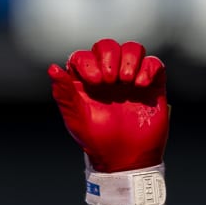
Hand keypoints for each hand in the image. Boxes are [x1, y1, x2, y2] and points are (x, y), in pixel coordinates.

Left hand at [47, 38, 168, 172]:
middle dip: (109, 57)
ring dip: (129, 59)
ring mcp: (129, 79)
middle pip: (107, 46)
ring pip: (132, 48)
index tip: (95, 82)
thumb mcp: (76, 119)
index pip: (82, 56)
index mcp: (85, 82)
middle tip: (110, 82)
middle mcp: (107, 75)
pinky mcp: (151, 84)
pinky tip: (141, 85)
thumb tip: (52, 68)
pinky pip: (153, 62)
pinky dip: (148, 68)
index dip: (88, 62)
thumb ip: (64, 93)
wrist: (125, 158)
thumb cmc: (97, 141)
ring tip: (127, 82)